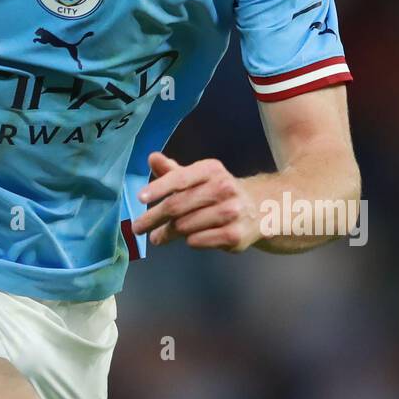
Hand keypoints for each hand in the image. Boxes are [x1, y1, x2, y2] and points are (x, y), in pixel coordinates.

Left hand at [131, 152, 263, 252]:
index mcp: (211, 170)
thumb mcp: (198, 177)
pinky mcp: (235, 235)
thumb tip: (152, 157)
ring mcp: (231, 212)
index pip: (179, 178)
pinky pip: (198, 241)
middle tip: (138, 227)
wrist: (261, 209)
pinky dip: (189, 240)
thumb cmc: (218, 192)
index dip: (158, 188)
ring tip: (158, 237)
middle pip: (177, 206)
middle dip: (153, 218)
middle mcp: (223, 188)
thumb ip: (173, 171)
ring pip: (185, 226)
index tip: (140, 198)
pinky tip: (188, 238)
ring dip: (168, 233)